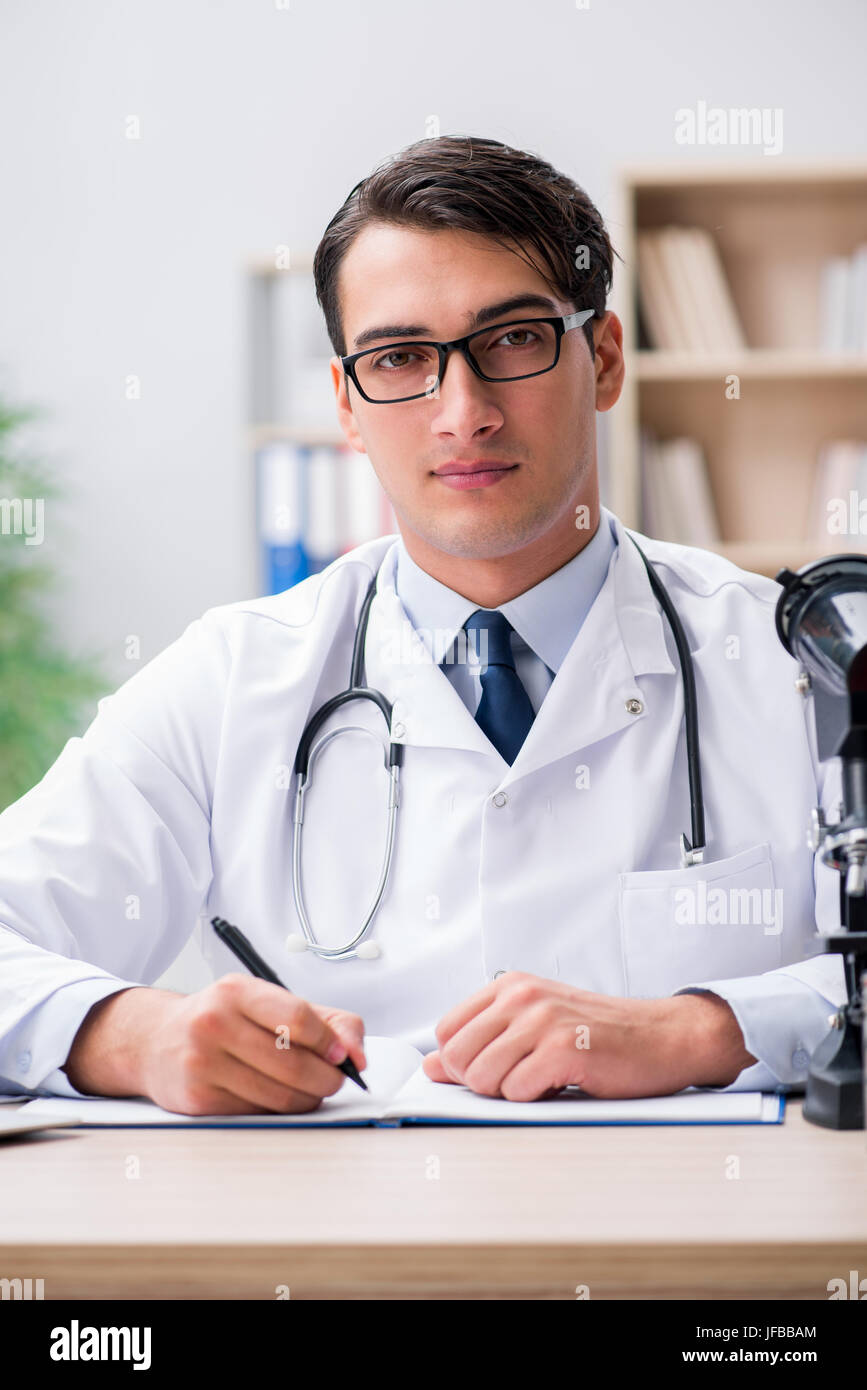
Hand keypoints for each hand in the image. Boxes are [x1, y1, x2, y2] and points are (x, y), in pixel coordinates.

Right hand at [65, 976, 365, 1114]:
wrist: (156, 1041)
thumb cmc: (224, 1021)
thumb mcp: (268, 1003)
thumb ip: (324, 1021)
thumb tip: (357, 1055)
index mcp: (237, 991)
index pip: (298, 1018)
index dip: (330, 1043)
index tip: (343, 1056)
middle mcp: (215, 1022)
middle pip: (293, 1063)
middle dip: (326, 1079)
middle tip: (333, 1080)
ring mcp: (202, 1062)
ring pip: (279, 1096)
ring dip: (306, 1100)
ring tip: (308, 1091)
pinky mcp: (197, 1098)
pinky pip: (257, 1113)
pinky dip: (277, 1111)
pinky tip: (275, 1098)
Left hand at [422, 973, 754, 1100]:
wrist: (662, 1036)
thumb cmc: (599, 1034)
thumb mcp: (534, 1027)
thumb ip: (482, 1042)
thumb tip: (431, 1067)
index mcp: (510, 985)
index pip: (446, 1031)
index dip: (460, 1062)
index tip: (492, 1069)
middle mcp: (522, 995)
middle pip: (457, 1057)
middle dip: (481, 1082)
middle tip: (521, 1080)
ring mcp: (542, 1019)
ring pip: (482, 1076)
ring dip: (507, 1093)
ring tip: (541, 1081)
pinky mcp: (564, 1048)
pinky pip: (516, 1091)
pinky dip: (533, 1099)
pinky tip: (561, 1084)